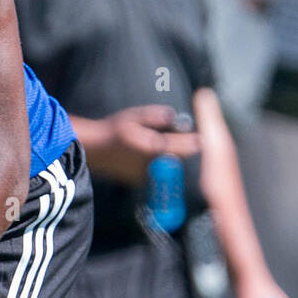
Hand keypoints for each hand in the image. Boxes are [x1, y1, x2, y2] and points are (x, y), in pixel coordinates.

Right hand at [77, 105, 199, 185]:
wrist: (94, 150)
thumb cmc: (113, 129)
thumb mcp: (133, 116)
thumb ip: (154, 116)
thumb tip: (172, 115)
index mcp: (149, 147)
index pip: (178, 147)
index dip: (193, 143)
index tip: (203, 139)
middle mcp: (149, 164)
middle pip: (176, 159)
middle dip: (184, 152)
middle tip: (194, 143)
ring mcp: (144, 175)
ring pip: (167, 168)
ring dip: (173, 160)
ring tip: (176, 151)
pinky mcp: (140, 181)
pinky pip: (157, 174)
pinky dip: (161, 167)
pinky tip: (158, 159)